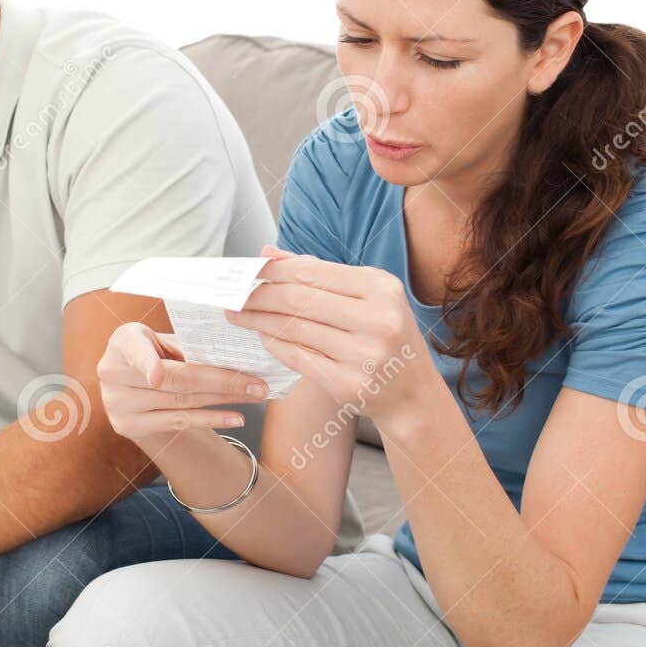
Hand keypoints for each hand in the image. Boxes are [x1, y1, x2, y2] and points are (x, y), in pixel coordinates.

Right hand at [97, 323, 266, 445]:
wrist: (128, 383)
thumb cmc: (153, 352)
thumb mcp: (162, 341)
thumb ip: (186, 346)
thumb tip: (235, 354)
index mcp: (122, 341)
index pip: (136, 351)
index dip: (146, 364)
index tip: (157, 377)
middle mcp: (112, 373)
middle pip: (175, 380)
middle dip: (221, 381)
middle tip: (256, 383)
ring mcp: (118, 404)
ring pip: (181, 402)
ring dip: (223, 400)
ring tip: (253, 397)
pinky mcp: (128, 426)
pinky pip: (178, 423)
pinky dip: (211, 419)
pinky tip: (234, 417)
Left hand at [225, 244, 421, 417]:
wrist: (413, 393)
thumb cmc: (385, 337)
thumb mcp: (365, 296)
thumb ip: (317, 273)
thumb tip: (268, 254)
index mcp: (381, 287)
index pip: (312, 273)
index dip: (273, 272)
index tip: (247, 272)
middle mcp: (377, 319)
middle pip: (299, 299)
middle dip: (258, 295)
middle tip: (233, 295)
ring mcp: (365, 355)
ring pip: (294, 329)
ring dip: (259, 321)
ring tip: (239, 315)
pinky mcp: (350, 385)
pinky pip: (299, 359)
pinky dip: (275, 346)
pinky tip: (263, 337)